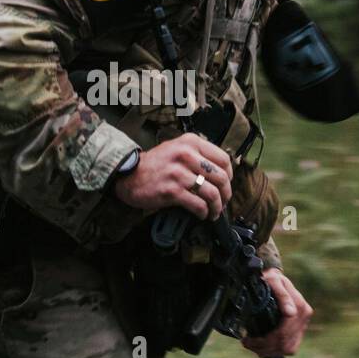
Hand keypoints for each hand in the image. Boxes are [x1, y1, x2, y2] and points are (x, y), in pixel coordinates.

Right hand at [113, 133, 232, 218]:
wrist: (128, 174)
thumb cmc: (155, 164)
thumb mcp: (177, 149)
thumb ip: (197, 155)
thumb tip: (221, 171)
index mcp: (190, 142)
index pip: (223, 159)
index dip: (229, 175)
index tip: (226, 184)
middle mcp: (186, 155)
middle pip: (221, 177)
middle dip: (226, 194)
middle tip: (223, 202)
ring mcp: (178, 173)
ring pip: (212, 193)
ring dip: (217, 207)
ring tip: (214, 212)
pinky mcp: (172, 191)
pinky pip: (198, 204)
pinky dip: (204, 212)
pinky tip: (202, 214)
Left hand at [242, 269, 312, 357]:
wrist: (276, 279)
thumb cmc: (271, 279)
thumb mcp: (273, 281)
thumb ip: (281, 295)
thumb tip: (290, 313)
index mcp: (300, 306)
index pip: (284, 331)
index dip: (266, 339)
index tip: (248, 339)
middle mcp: (304, 317)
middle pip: (285, 342)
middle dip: (264, 347)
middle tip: (246, 343)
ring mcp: (303, 324)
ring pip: (288, 348)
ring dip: (269, 351)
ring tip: (252, 347)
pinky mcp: (299, 330)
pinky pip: (290, 348)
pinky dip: (276, 351)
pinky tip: (263, 349)